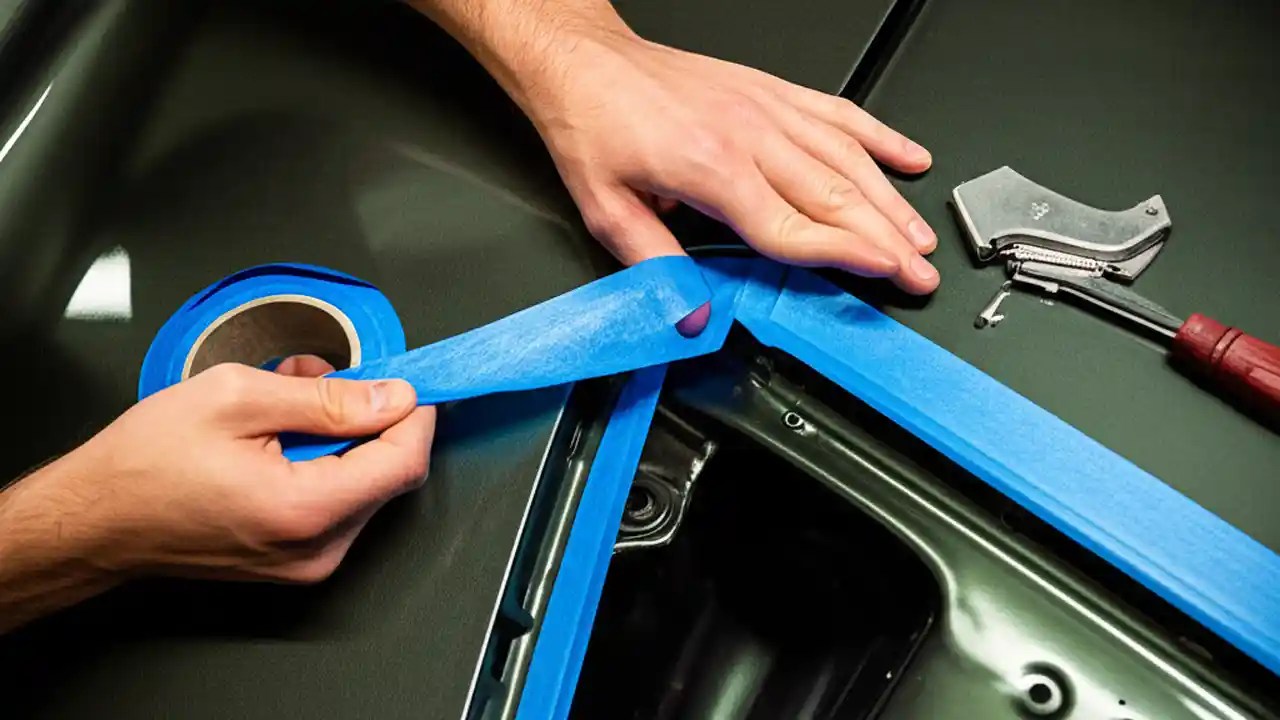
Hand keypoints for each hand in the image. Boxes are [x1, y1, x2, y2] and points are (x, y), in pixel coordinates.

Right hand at [10, 357, 433, 585]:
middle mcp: (317, 549)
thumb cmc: (144, 464)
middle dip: (371, 417)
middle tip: (324, 381)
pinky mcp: (296, 561)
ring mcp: (308, 562)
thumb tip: (393, 397)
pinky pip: (337, 503)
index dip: (415, 413)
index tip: (408, 381)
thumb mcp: (237, 399)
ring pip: (364, 485)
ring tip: (287, 407)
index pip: (405, 461)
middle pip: (389, 474)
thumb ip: (329, 398)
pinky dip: (324, 462)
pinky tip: (281, 439)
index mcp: (306, 511)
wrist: (92, 522)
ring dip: (343, 436)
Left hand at [517, 17, 939, 295]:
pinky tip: (908, 156)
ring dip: (890, 198)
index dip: (844, 254)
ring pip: (847, 155)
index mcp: (710, 167)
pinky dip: (878, 136)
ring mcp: (765, 108)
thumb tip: (691, 316)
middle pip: (834, 195)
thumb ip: (654, 265)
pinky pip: (837, 112)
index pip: (791, 226)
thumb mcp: (605, 208)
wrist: (586, 61)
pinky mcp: (768, 90)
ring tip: (921, 234)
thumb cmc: (594, 124)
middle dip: (886, 238)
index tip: (886, 273)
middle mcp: (748, 134)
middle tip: (921, 270)